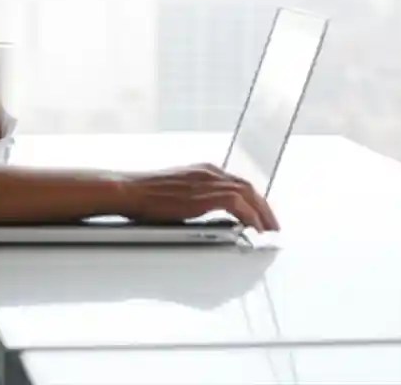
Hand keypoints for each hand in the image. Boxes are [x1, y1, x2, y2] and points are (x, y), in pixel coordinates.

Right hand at [118, 164, 279, 231]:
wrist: (129, 190)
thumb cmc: (144, 195)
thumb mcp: (175, 193)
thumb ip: (194, 199)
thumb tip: (204, 215)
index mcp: (203, 170)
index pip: (237, 183)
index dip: (253, 199)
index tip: (259, 213)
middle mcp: (210, 172)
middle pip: (248, 187)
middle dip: (263, 207)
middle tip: (271, 225)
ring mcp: (209, 182)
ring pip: (249, 194)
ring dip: (262, 214)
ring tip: (268, 231)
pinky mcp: (206, 195)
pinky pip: (239, 205)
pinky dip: (251, 217)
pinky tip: (255, 229)